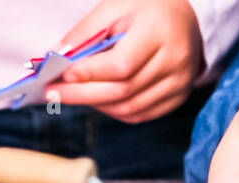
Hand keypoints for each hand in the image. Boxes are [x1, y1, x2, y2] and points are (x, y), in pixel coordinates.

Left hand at [47, 0, 202, 123]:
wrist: (185, 17)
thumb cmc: (145, 8)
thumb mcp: (113, 8)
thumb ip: (86, 33)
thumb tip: (57, 59)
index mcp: (159, 32)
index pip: (122, 64)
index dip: (90, 73)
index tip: (62, 75)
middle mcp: (175, 62)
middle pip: (124, 90)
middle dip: (83, 95)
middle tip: (53, 94)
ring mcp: (180, 83)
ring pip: (131, 107)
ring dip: (97, 105)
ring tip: (73, 96)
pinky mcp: (179, 97)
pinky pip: (141, 114)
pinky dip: (114, 111)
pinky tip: (98, 101)